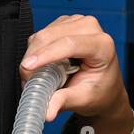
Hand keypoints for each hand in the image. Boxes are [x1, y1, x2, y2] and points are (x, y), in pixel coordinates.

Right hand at [20, 14, 132, 133]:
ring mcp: (77, 22)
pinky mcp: (65, 23)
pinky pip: (42, 34)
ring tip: (36, 76)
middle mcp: (91, 28)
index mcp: (102, 45)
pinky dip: (36, 50)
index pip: (70, 44)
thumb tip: (47, 111)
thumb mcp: (83, 99)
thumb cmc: (99, 92)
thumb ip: (64, 102)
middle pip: (51, 36)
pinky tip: (42, 65)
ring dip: (33, 55)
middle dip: (34, 58)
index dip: (46, 55)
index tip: (27, 67)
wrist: (106, 88)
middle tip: (27, 81)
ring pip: (43, 34)